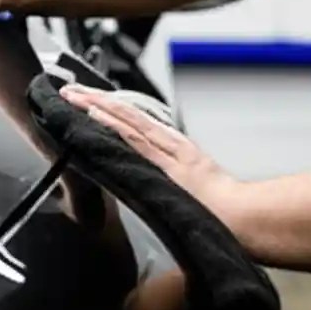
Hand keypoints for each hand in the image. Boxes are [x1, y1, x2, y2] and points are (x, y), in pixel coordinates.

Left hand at [60, 84, 242, 222]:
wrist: (240, 219)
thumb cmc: (220, 213)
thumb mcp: (193, 194)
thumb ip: (174, 185)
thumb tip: (156, 188)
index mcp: (174, 150)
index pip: (136, 124)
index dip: (111, 110)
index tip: (88, 100)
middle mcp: (168, 145)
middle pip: (126, 116)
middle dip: (96, 101)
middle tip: (70, 90)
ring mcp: (166, 152)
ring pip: (125, 120)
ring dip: (97, 106)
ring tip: (73, 95)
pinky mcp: (163, 162)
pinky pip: (132, 138)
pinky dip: (113, 123)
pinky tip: (94, 113)